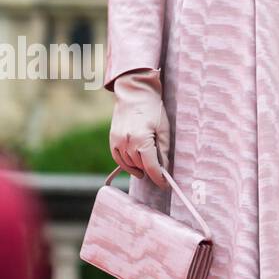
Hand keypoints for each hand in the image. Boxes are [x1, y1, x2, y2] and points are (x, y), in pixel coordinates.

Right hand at [108, 68, 170, 189]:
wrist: (135, 93)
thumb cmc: (153, 109)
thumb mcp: (163, 128)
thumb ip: (163, 149)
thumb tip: (164, 167)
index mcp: (142, 140)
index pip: (151, 166)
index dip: (158, 178)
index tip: (164, 185)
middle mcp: (127, 143)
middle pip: (140, 166)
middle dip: (150, 171)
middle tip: (159, 173)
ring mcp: (117, 142)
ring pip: (128, 164)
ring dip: (138, 168)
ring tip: (148, 167)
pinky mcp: (112, 140)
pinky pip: (118, 158)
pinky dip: (126, 164)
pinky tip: (135, 164)